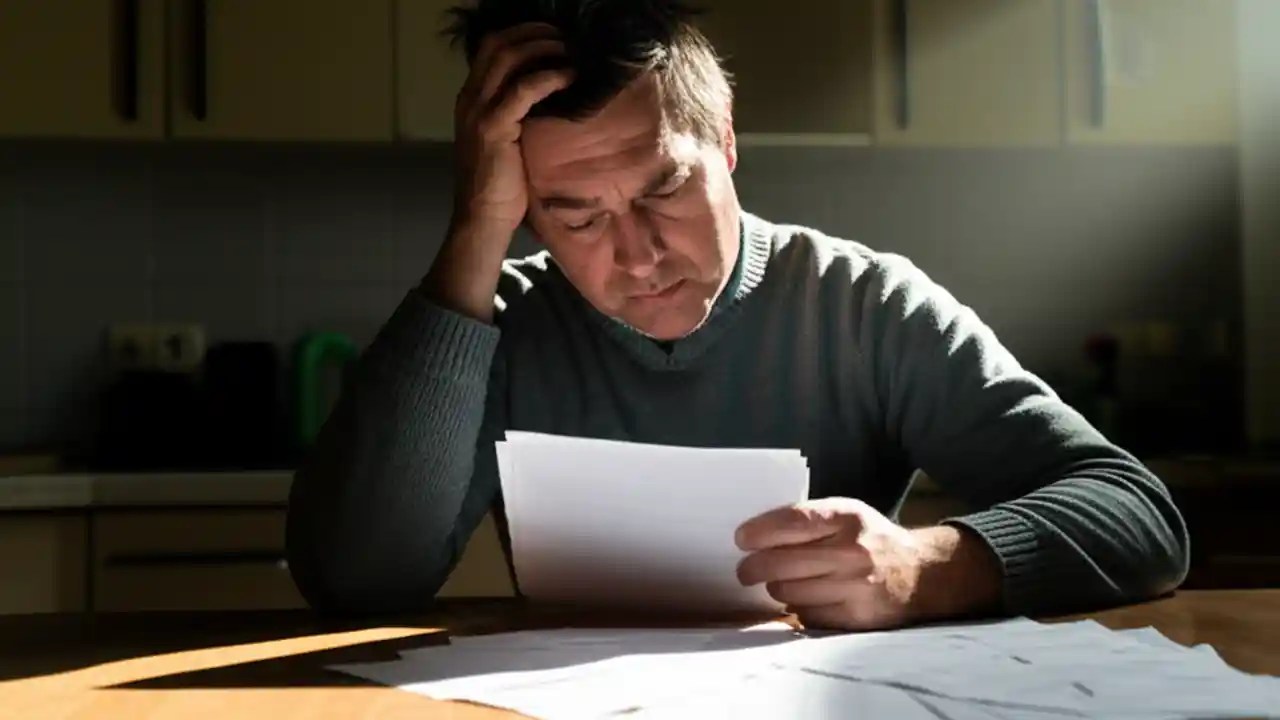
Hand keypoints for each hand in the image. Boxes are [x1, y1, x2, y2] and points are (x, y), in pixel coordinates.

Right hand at [423, 24, 573, 320]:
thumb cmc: (501, 187)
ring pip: (508, 56)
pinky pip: (523, 88)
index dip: (523, 34)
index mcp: (471, 99)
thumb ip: (519, 116)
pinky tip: (570, 77)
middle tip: (568, 38)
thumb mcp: (507, 142)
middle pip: (499, 43)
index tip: (555, 36)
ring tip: (571, 52)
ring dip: (544, 47)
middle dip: (535, 33)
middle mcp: (470, 98)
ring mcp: (478, 111)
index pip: (491, 47)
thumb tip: (554, 99)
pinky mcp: (493, 127)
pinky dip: (549, 76)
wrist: (482, 220)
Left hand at [734, 497, 1002, 629]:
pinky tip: (808, 597)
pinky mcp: (855, 617)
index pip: (793, 522)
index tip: (741, 539)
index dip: (760, 531)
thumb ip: (808, 520)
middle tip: (744, 571)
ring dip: (777, 588)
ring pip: (788, 592)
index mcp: (847, 517)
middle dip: (753, 568)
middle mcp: (852, 551)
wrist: (922, 574)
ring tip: (781, 582)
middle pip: (782, 563)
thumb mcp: (847, 514)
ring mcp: (855, 587)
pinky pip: (807, 615)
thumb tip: (753, 537)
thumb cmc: (870, 540)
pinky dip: (800, 607)